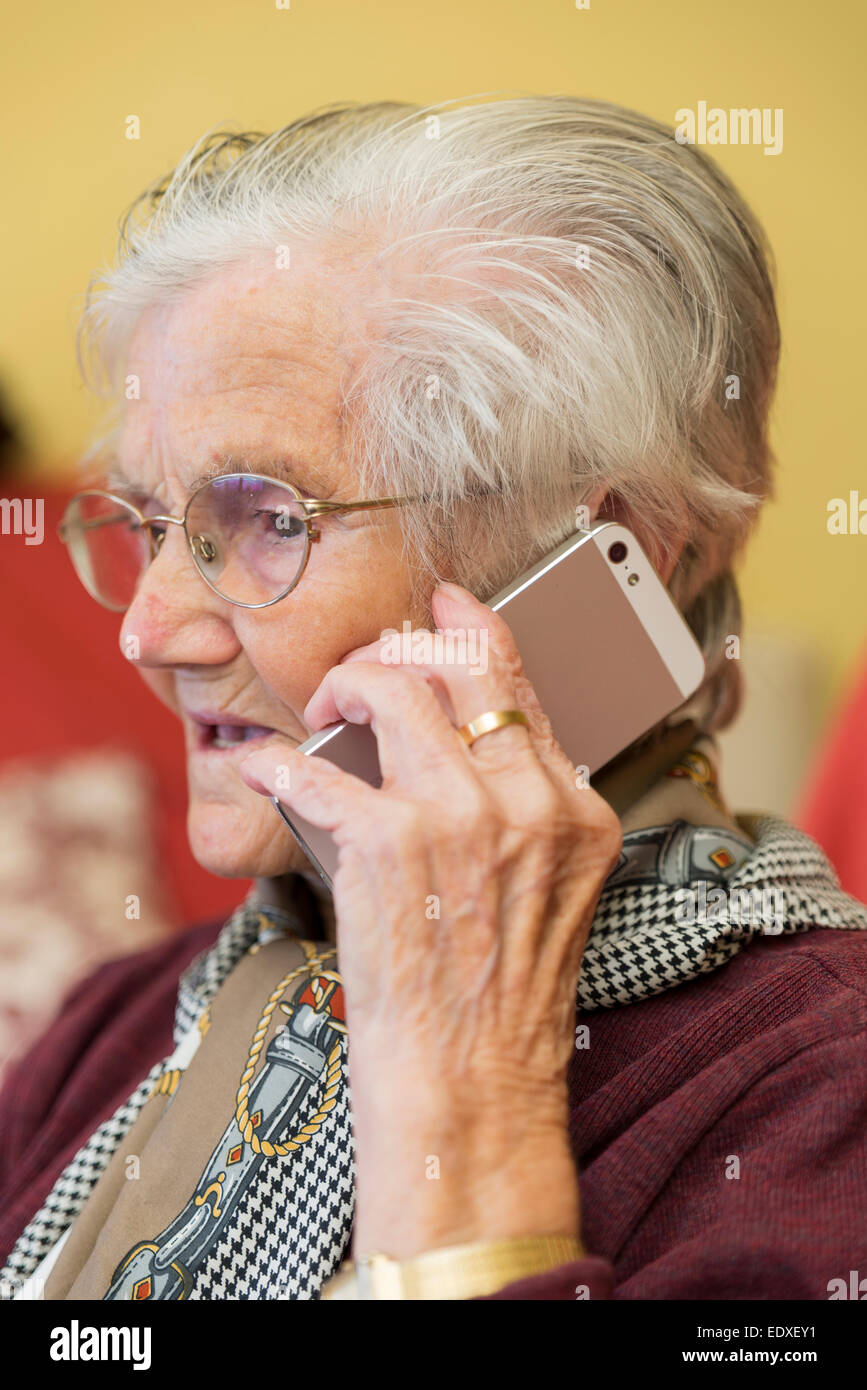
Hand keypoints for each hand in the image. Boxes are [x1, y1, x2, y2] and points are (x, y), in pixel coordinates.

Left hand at [240, 581, 621, 1259]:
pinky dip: (273, 763)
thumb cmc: (497, 998)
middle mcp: (528, 799)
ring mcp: (459, 815)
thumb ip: (512, 809)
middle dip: (398, 648)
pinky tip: (262, 767)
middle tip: (361, 670)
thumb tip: (431, 735)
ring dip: (340, 687)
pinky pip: (310, 766)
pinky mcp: (387, 841)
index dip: (475, 630)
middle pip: (458, 663)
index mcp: (575, 809)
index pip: (522, 687)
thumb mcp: (542, 890)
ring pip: (389, 686)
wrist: (474, 1085)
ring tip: (320, 714)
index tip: (445, 606)